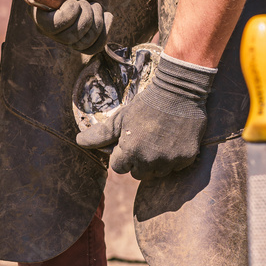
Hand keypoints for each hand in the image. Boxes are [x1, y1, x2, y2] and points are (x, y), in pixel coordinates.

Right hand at [18, 0, 111, 53]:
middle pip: (70, 37)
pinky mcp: (80, 42)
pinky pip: (94, 48)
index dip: (67, 16)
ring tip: (93, 5)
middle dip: (85, 16)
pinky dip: (104, 30)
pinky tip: (105, 16)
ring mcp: (65, 38)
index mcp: (40, 12)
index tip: (74, 1)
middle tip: (85, 1)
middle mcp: (49, 29)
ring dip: (96, 20)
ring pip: (84, 43)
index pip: (50, 26)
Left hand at [76, 53, 216, 179]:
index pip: (119, 168)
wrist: (179, 91)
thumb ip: (100, 135)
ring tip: (158, 141)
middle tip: (144, 142)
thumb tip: (79, 142)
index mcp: (130, 152)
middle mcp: (149, 160)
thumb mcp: (121, 118)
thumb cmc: (145, 104)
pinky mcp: (187, 158)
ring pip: (157, 173)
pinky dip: (174, 158)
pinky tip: (173, 141)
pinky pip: (175, 167)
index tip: (129, 142)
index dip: (122, 155)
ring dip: (155, 163)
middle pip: (138, 174)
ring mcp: (169, 160)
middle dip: (138, 161)